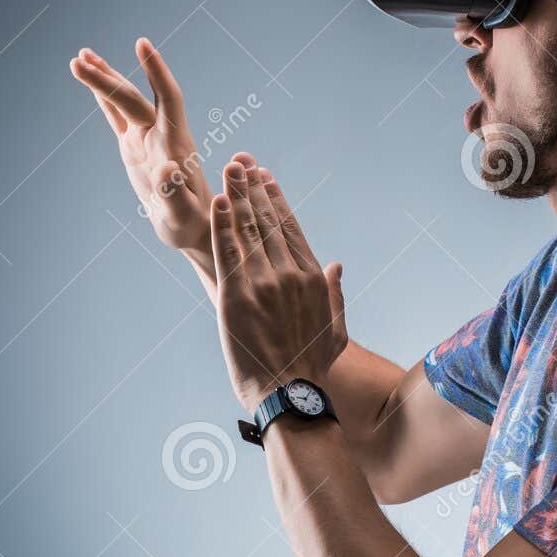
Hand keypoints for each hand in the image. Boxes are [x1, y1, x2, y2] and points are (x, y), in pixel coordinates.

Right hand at [69, 39, 219, 252]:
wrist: (193, 228)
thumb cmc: (191, 225)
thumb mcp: (182, 216)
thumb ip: (174, 194)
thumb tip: (165, 168)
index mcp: (175, 144)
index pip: (168, 98)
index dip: (156, 71)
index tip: (142, 44)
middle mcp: (160, 134)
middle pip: (133, 99)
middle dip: (108, 78)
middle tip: (79, 58)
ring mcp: (145, 139)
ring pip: (122, 102)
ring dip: (104, 79)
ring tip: (80, 56)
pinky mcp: (134, 147)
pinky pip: (116, 117)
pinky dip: (103, 98)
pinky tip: (91, 79)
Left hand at [212, 162, 346, 409]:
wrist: (291, 395)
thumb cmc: (312, 368)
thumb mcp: (334, 330)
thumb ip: (335, 294)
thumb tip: (337, 265)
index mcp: (312, 279)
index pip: (291, 230)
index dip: (277, 201)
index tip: (267, 179)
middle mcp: (290, 274)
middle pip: (269, 221)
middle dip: (255, 187)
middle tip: (243, 161)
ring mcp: (263, 282)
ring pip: (248, 229)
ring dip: (238, 194)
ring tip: (230, 168)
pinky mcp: (237, 295)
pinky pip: (228, 251)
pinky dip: (223, 224)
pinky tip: (219, 200)